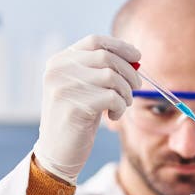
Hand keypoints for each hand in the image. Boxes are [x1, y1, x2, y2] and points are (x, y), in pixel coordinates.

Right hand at [33, 35, 140, 184]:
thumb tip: (135, 57)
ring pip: (112, 77)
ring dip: (126, 93)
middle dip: (129, 72)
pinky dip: (120, 108)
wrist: (57, 153)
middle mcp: (58, 70)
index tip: (137, 56)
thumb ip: (100, 70)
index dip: (120, 46)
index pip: (95, 41)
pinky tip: (113, 117)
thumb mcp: (85, 89)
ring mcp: (64, 87)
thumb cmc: (76, 119)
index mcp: (59, 61)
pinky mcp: (74, 107)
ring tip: (122, 106)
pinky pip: (113, 98)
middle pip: (106, 57)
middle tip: (136, 88)